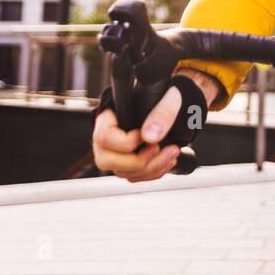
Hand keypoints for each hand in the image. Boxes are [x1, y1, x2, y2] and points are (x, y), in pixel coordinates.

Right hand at [91, 69, 215, 181]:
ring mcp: (115, 154)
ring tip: (172, 153)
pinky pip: (135, 177)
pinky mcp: (128, 164)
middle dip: (139, 160)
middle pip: (107, 161)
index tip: (144, 136)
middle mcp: (106, 139)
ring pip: (123, 172)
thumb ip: (161, 113)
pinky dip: (154, 172)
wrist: (169, 106)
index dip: (125, 142)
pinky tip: (167, 160)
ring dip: (151, 168)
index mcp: (108, 119)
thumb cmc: (163, 97)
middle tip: (160, 148)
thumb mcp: (167, 98)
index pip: (103, 137)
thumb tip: (150, 136)